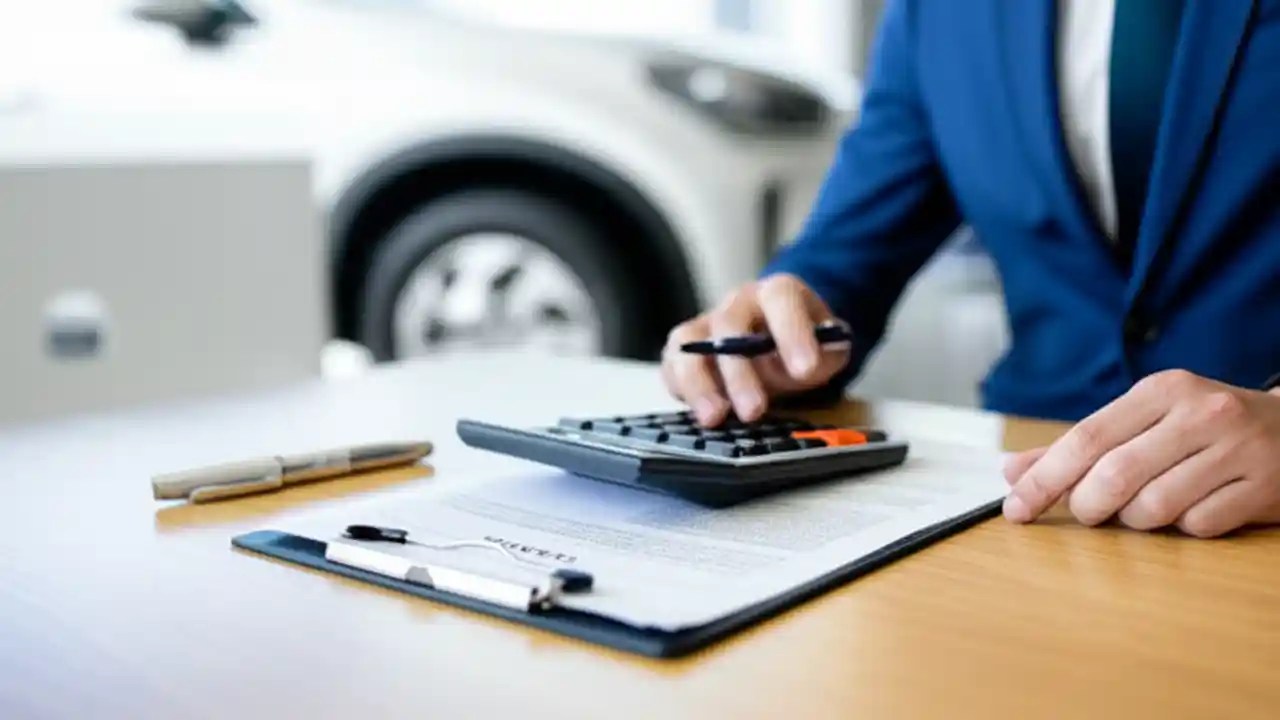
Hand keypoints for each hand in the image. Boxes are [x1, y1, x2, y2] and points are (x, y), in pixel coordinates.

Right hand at [661, 273, 851, 425]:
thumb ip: (824, 355)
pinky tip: (700, 412)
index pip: (780, 297)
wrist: (783, 342)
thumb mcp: (829, 349)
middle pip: (728, 324)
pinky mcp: (685, 350)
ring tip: (714, 417)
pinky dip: (682, 387)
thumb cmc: (805, 346)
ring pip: (688, 342)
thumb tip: (804, 367)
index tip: (804, 370)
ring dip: (699, 382)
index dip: (791, 330)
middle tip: (754, 410)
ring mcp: (707, 324)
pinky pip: (673, 363)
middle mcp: (738, 303)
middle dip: (740, 372)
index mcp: (777, 293)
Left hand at [1002, 369, 1279, 537]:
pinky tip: (1192, 508)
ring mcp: (1237, 450)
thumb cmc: (1202, 427)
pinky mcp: (1264, 488)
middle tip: (1085, 513)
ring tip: (1146, 506)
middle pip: (1115, 475)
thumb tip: (1012, 470)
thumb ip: (1079, 445)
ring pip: (1154, 507)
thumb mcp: (1144, 420)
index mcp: (1161, 390)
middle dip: (1086, 505)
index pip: (1086, 438)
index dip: (1044, 479)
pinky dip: (1182, 527)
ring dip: (1136, 519)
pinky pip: (1198, 525)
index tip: (1015, 508)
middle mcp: (1201, 413)